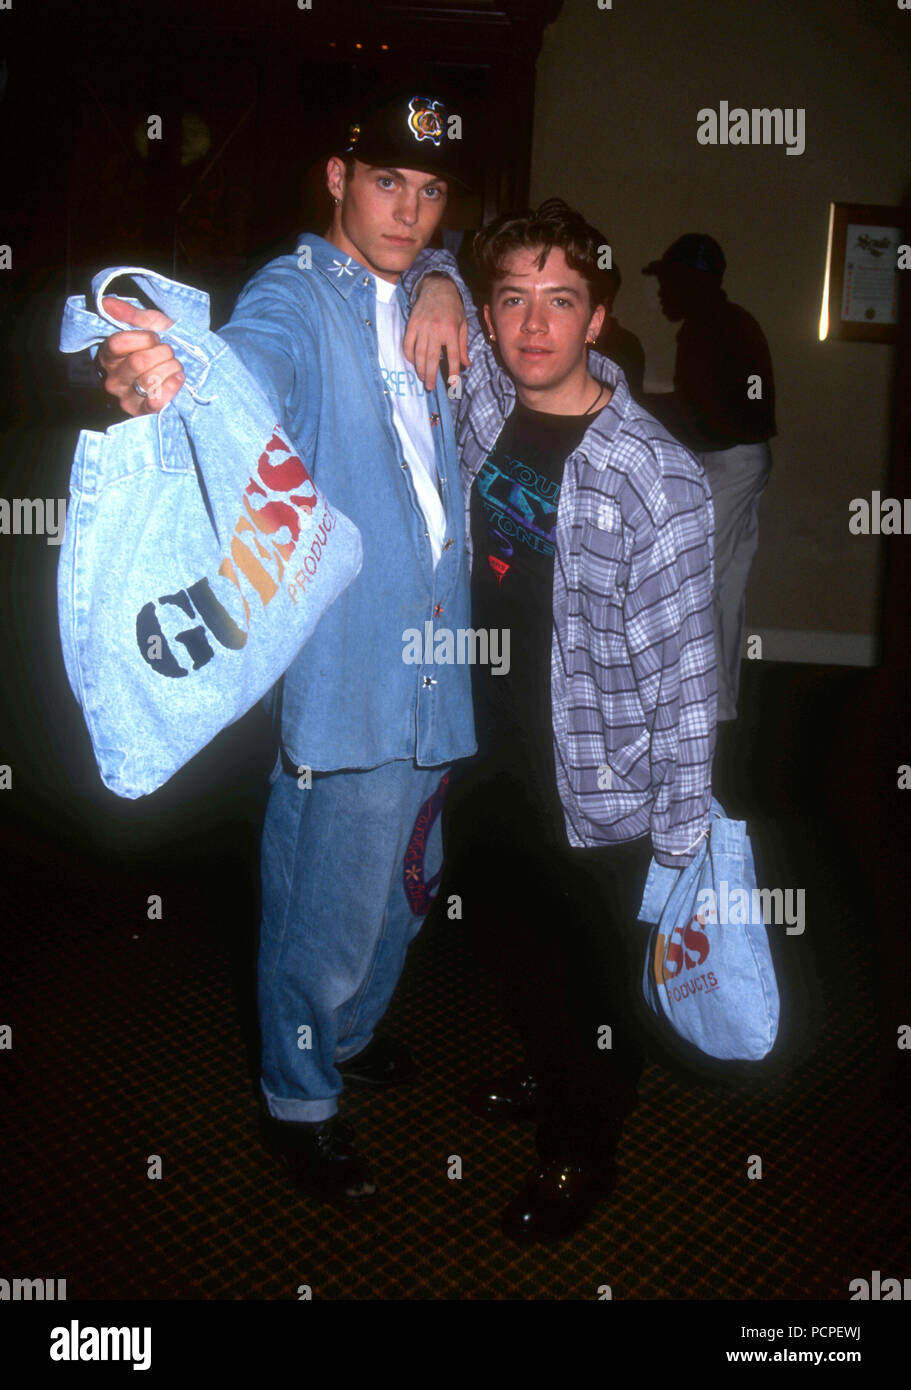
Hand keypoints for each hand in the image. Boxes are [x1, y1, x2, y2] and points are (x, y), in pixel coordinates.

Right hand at [96, 297, 181, 415]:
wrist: (192, 369)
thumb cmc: (165, 347)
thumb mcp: (151, 325)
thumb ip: (131, 314)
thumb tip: (107, 303)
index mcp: (109, 356)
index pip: (118, 343)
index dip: (143, 338)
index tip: (156, 337)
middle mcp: (113, 379)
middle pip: (138, 362)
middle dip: (162, 353)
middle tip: (169, 353)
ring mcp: (126, 399)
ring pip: (150, 380)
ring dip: (170, 368)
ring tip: (175, 365)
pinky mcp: (143, 413)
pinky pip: (158, 400)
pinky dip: (173, 386)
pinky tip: (178, 378)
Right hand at [403, 275, 469, 392]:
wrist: (437, 287)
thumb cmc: (453, 307)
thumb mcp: (463, 325)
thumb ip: (463, 345)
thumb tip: (466, 364)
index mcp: (452, 330)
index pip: (453, 356)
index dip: (453, 371)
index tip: (452, 384)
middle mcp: (436, 330)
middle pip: (433, 358)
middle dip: (431, 375)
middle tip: (430, 387)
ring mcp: (422, 327)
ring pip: (419, 354)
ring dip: (420, 368)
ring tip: (423, 378)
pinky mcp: (411, 325)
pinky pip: (407, 344)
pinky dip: (409, 356)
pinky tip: (413, 362)